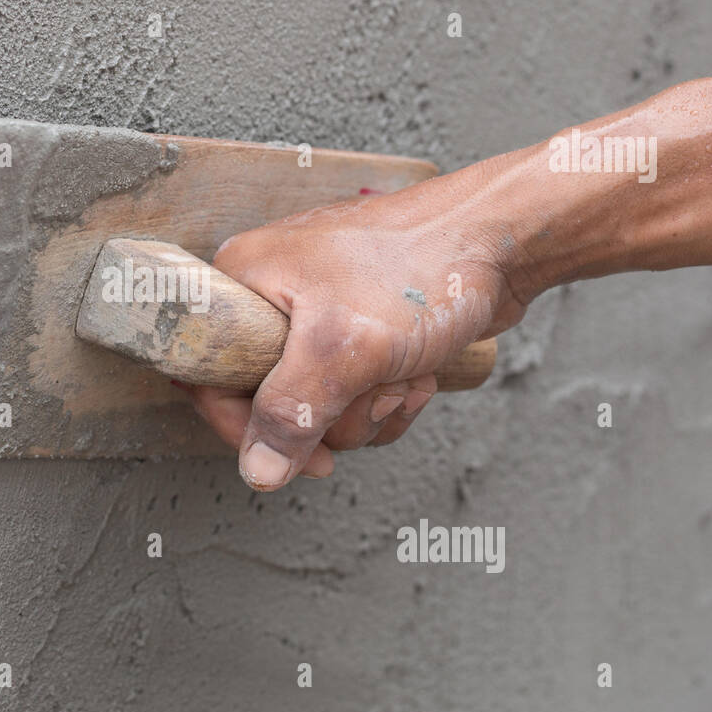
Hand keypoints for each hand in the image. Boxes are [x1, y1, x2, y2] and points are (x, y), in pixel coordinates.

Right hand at [188, 162, 529, 490]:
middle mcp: (274, 297)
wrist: (502, 240)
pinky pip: (356, 398)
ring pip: (321, 408)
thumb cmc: (421, 265)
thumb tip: (257, 471)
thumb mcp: (342, 347)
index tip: (290, 455)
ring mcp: (320, 316)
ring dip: (370, 408)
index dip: (245, 428)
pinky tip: (419, 374)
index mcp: (246, 280)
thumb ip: (291, 412)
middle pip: (272, 403)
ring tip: (402, 371)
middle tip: (369, 385)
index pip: (209, 376)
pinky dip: (390, 399)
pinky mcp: (362, 334)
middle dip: (333, 413)